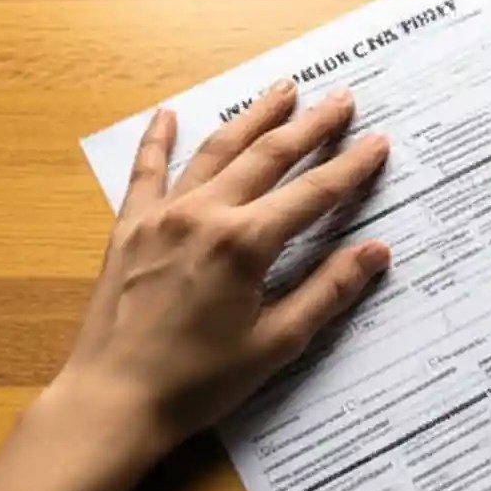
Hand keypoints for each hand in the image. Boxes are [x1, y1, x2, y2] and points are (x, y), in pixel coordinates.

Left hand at [0, 82, 390, 490]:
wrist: (113, 400)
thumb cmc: (198, 381)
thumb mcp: (277, 343)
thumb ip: (328, 290)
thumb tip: (376, 251)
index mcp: (246, 243)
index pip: (313, 193)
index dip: (350, 167)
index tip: (377, 142)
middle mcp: (205, 214)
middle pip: (268, 155)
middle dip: (310, 125)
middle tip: (342, 99)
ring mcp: (163, 216)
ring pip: (215, 150)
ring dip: (252, 117)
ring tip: (281, 90)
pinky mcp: (130, 228)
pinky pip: (146, 172)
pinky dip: (158, 140)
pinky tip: (167, 115)